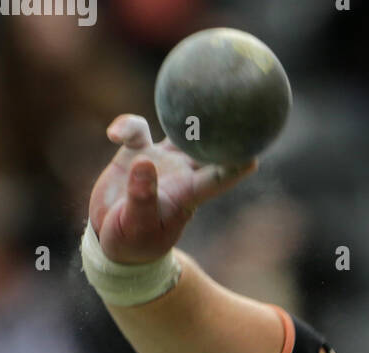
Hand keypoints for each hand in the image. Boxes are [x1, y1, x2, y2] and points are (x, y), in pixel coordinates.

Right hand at [88, 114, 256, 263]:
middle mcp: (180, 174)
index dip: (238, 163)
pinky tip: (113, 135)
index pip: (220, 176)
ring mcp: (160, 161)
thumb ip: (141, 197)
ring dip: (183, 114)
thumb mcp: (136, 225)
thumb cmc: (133, 242)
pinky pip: (136, 129)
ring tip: (186, 93)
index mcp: (188, 194)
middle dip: (221, 128)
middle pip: (206, 146)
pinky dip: (126, 125)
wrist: (113, 240)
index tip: (255, 148)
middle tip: (234, 102)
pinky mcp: (136, 153)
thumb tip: (145, 163)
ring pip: (176, 130)